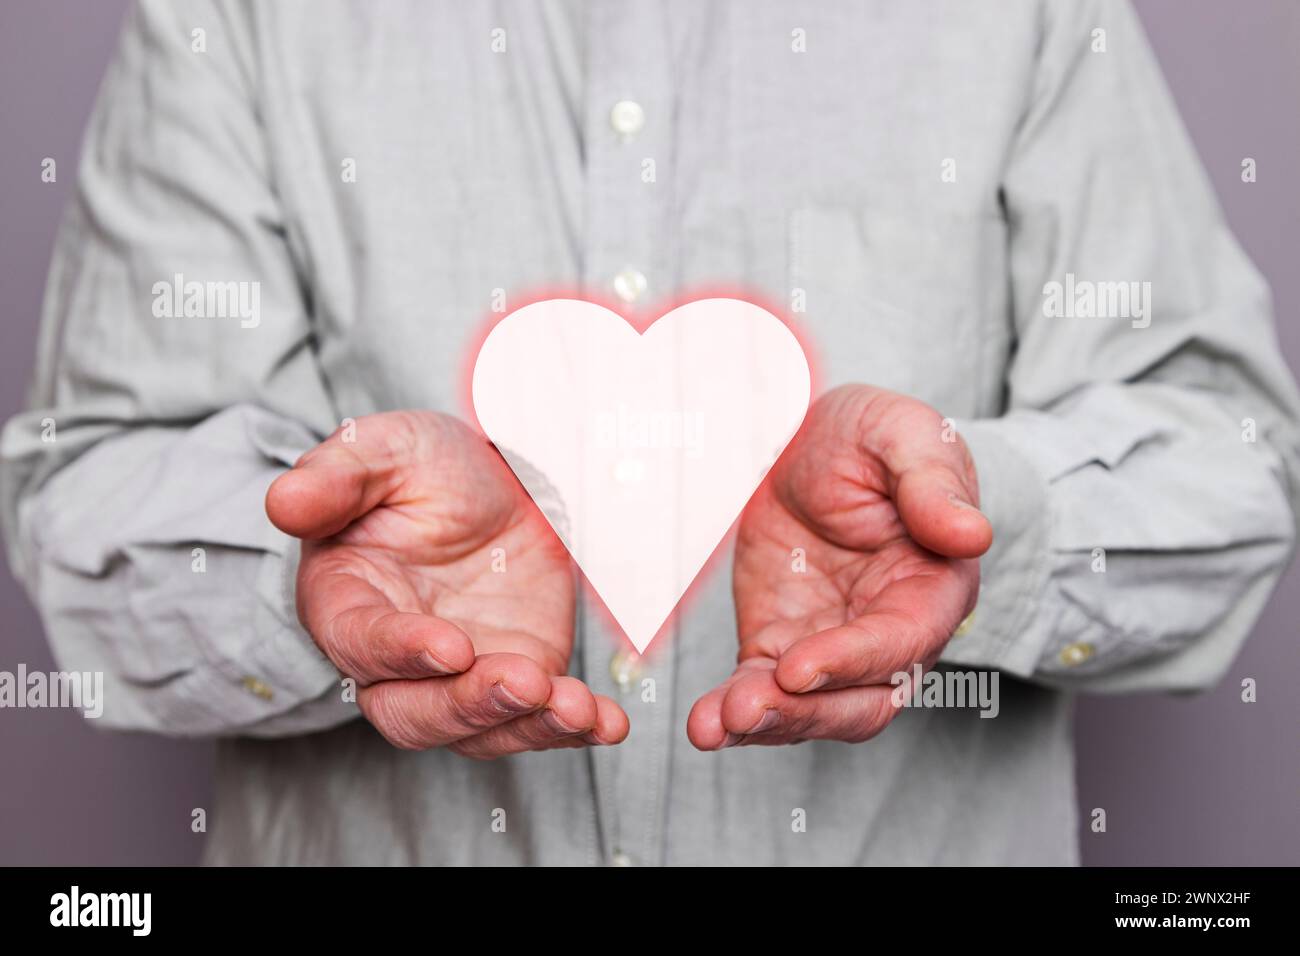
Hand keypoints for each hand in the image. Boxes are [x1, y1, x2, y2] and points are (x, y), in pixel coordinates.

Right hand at [266, 410, 628, 756]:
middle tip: (524, 682)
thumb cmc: (422, 468)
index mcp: (346, 603)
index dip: (401, 651)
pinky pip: (540, 720)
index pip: (362, 644)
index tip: (451, 645)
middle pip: (415, 713)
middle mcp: (396, 659)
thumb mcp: (381, 449)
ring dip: (529, 726)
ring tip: (578, 709)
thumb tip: (283, 502)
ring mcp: (461, 676)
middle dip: (469, 707)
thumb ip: (335, 475)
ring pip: (480, 730)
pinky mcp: (518, 675)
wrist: (495, 477)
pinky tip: (608, 723)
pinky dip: (575, 728)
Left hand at [688, 385, 991, 748]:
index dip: (854, 659)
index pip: (902, 640)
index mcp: (933, 584)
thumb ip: (935, 482)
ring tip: (716, 725)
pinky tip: (705, 724)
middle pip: (863, 699)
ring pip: (813, 709)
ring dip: (767, 724)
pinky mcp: (783, 646)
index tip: (798, 667)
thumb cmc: (871, 439)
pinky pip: (763, 690)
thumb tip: (973, 534)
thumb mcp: (904, 434)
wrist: (809, 443)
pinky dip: (735, 713)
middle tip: (747, 710)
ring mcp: (834, 647)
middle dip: (806, 711)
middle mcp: (891, 632)